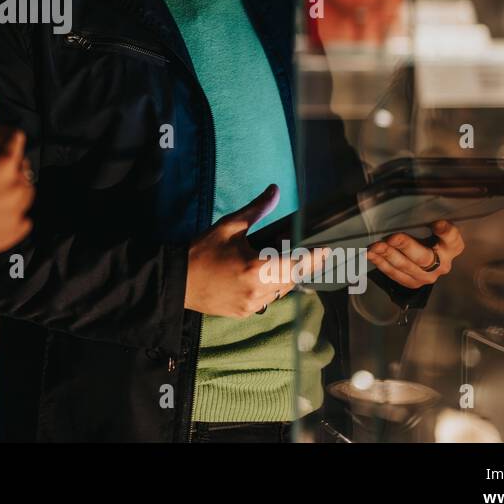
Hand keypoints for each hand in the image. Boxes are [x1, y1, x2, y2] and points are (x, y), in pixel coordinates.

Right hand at [0, 99, 33, 288]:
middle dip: (2, 160)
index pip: (14, 136)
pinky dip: (9, 210)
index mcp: (4, 164)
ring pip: (22, 188)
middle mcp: (18, 188)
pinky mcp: (14, 233)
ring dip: (8, 185)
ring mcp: (18, 213)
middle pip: (19, 163)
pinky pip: (21, 215)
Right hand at [184, 184, 330, 316]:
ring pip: (281, 290)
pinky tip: (257, 273)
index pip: (299, 263)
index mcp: (258, 268)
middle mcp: (259, 290)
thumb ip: (256, 210)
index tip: (326, 248)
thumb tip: (274, 190)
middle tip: (294, 246)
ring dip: (283, 275)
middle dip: (297, 262)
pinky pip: (267, 299)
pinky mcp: (245, 312)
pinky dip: (269, 286)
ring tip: (271, 258)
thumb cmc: (202, 252)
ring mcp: (252, 305)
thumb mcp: (229, 226)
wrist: (177, 281)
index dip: (315, 256)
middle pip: (293, 277)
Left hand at [367, 219, 464, 288]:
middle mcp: (442, 264)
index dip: (446, 232)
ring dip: (388, 255)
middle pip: (424, 256)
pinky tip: (372, 255)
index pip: (452, 238)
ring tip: (375, 246)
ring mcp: (428, 276)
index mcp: (451, 247)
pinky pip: (395, 274)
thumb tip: (410, 205)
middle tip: (391, 238)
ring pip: (406, 266)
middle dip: (406, 246)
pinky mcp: (413, 282)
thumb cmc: (427, 235)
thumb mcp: (430, 224)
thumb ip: (426, 217)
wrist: (427, 259)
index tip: (436, 224)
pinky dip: (381, 263)